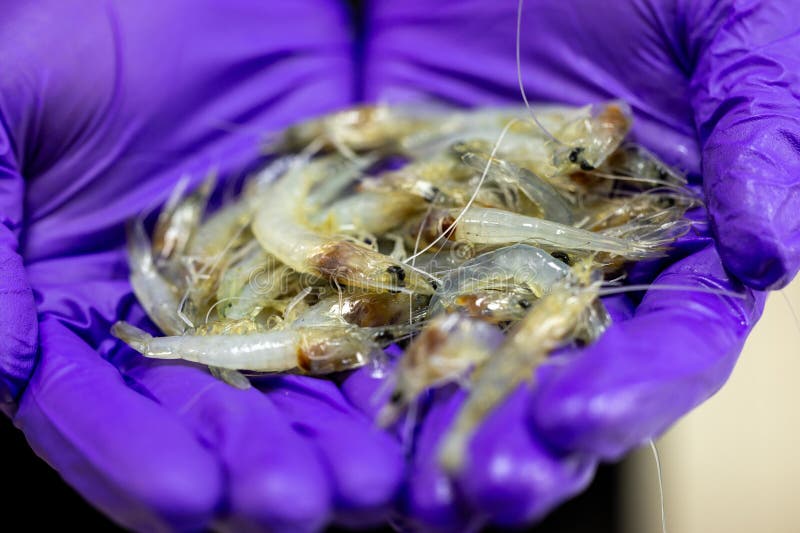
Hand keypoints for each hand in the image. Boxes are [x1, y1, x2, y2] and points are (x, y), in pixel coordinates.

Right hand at [0, 1, 401, 529]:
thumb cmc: (64, 23)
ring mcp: (256, 282)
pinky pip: (364, 305)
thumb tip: (6, 363)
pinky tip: (424, 386)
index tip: (193, 501)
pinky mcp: (331, 244)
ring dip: (335, 431)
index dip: (133, 455)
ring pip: (295, 377)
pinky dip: (391, 348)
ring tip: (382, 478)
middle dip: (259, 461)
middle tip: (313, 506)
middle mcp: (167, 313)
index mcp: (68, 303)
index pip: (91, 407)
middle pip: (208, 411)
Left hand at [338, 0, 797, 528]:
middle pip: (559, 375)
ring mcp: (484, 252)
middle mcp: (577, 265)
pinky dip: (363, 351)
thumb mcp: (723, 23)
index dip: (634, 389)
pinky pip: (382, 297)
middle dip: (523, 437)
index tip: (577, 422)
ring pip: (466, 359)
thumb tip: (775, 253)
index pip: (671, 340)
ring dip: (437, 424)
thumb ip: (760, 125)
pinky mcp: (405, 226)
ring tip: (408, 491)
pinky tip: (340, 398)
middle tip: (481, 492)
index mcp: (672, 235)